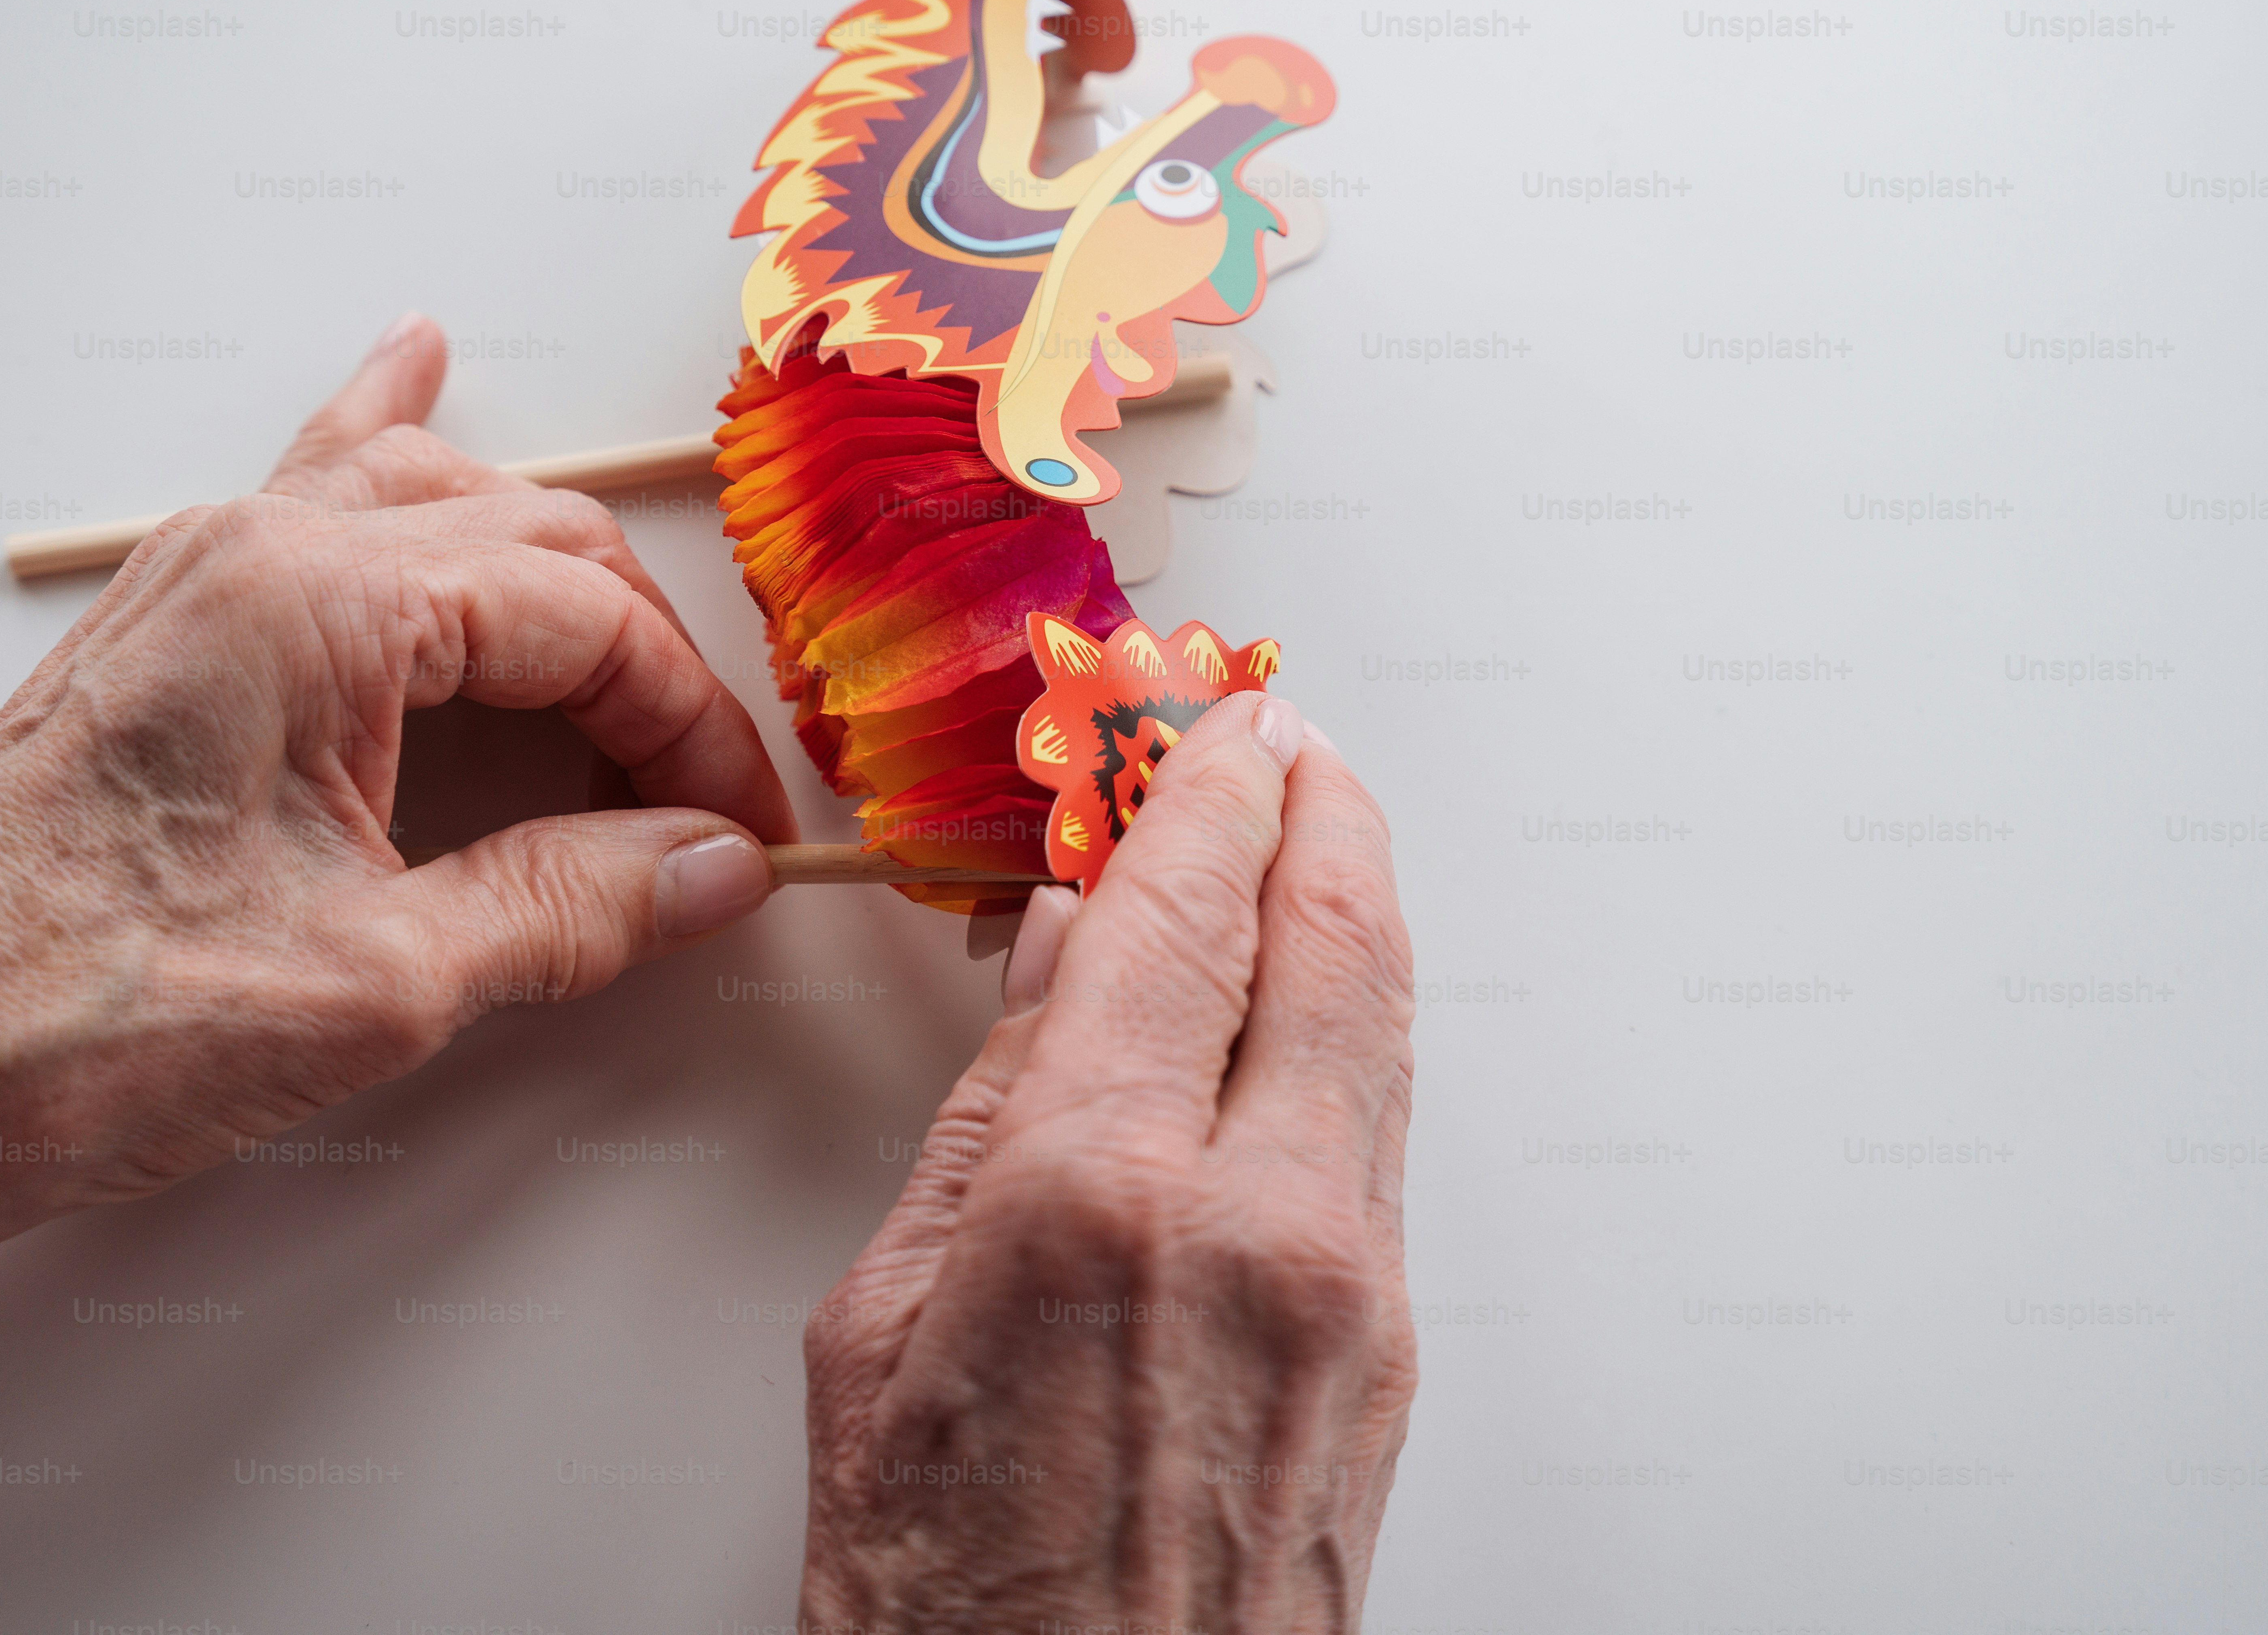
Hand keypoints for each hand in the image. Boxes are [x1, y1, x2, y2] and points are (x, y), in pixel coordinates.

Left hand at [0, 314, 798, 1338]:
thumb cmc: (74, 1027)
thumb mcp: (372, 984)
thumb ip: (567, 905)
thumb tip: (711, 869)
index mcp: (318, 603)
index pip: (581, 619)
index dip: (690, 729)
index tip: (739, 835)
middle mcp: (258, 549)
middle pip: (527, 547)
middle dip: (640, 665)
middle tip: (702, 801)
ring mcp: (201, 574)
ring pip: (434, 508)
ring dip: (549, 580)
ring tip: (631, 663)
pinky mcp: (166, 631)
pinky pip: (310, 488)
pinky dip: (390, 437)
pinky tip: (418, 366)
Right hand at [801, 693, 1416, 1629]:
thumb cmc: (946, 1596)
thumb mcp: (882, 1336)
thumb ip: (980, 1125)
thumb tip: (1048, 966)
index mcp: (1097, 1202)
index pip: (1178, 921)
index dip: (1199, 796)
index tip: (1206, 720)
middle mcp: (1256, 1225)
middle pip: (1328, 941)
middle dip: (1315, 809)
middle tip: (1284, 733)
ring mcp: (1345, 1287)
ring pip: (1377, 1026)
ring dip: (1349, 902)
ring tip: (1311, 826)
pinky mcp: (1385, 1348)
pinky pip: (1377, 1127)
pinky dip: (1349, 1019)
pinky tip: (1306, 989)